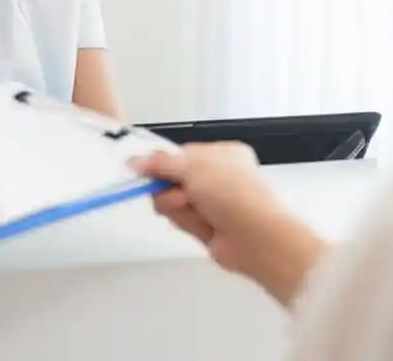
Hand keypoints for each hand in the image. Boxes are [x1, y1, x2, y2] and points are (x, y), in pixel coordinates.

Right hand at [132, 143, 326, 306]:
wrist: (256, 238)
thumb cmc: (234, 194)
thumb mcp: (193, 166)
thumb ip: (161, 163)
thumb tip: (136, 161)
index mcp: (223, 155)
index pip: (181, 154)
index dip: (164, 163)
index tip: (147, 170)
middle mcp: (219, 178)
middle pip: (173, 179)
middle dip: (169, 187)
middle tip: (180, 193)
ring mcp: (213, 204)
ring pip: (173, 200)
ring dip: (176, 206)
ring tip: (192, 209)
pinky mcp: (207, 227)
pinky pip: (181, 220)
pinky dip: (185, 221)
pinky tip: (199, 224)